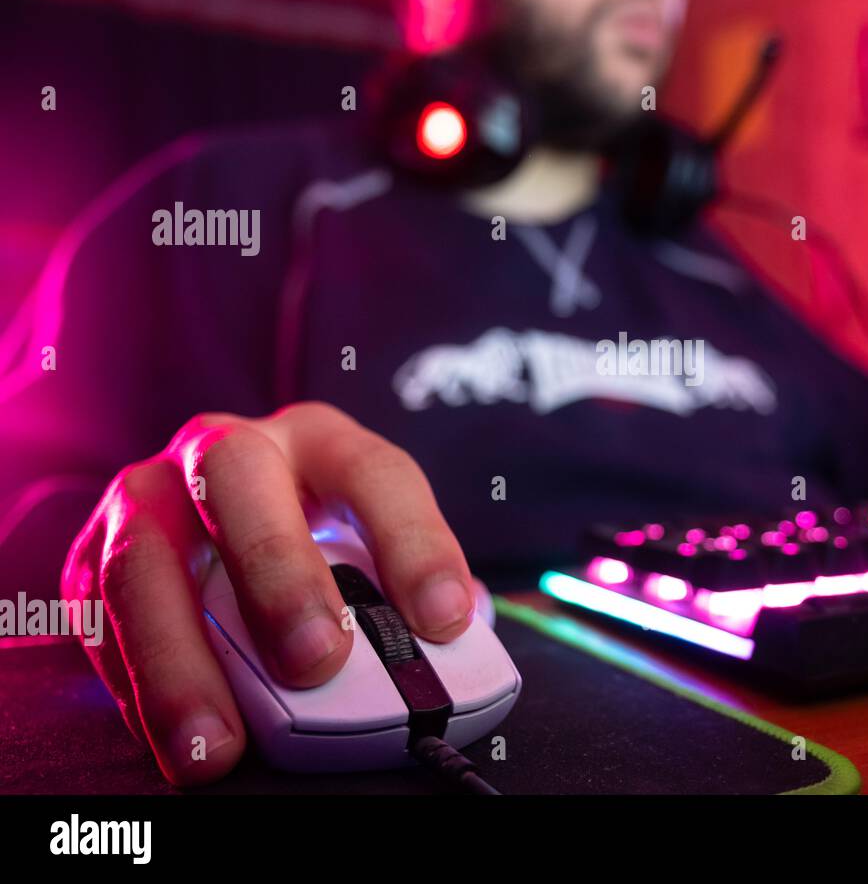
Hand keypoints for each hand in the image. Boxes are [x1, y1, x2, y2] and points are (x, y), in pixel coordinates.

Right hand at [60, 402, 473, 785]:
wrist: (216, 524)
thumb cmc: (316, 544)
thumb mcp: (370, 551)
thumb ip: (407, 593)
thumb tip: (457, 650)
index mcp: (319, 442)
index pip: (374, 472)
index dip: (414, 543)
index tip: (443, 621)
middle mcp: (228, 448)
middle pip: (237, 476)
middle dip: (278, 570)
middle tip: (316, 663)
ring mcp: (150, 493)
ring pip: (143, 555)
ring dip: (178, 657)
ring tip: (217, 743)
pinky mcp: (92, 554)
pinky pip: (95, 615)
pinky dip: (131, 683)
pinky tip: (172, 735)